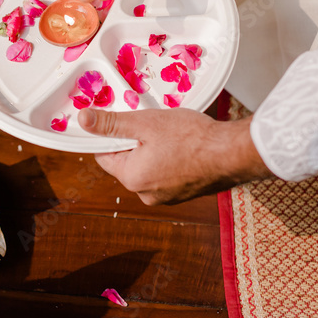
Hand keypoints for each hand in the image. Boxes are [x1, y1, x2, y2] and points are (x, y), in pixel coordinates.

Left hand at [79, 107, 271, 204]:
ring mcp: (167, 197)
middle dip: (135, 143)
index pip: (104, 156)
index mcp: (132, 179)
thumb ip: (112, 123)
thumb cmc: (192, 138)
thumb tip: (84, 120)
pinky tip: (184, 146)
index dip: (111, 135)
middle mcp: (146, 194)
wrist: (233, 154)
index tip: (124, 121)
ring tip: (172, 134)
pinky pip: (166, 174)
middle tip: (152, 124)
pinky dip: (170, 160)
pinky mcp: (183, 194)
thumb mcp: (145, 123)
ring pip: (148, 168)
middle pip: (126, 162)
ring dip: (154, 151)